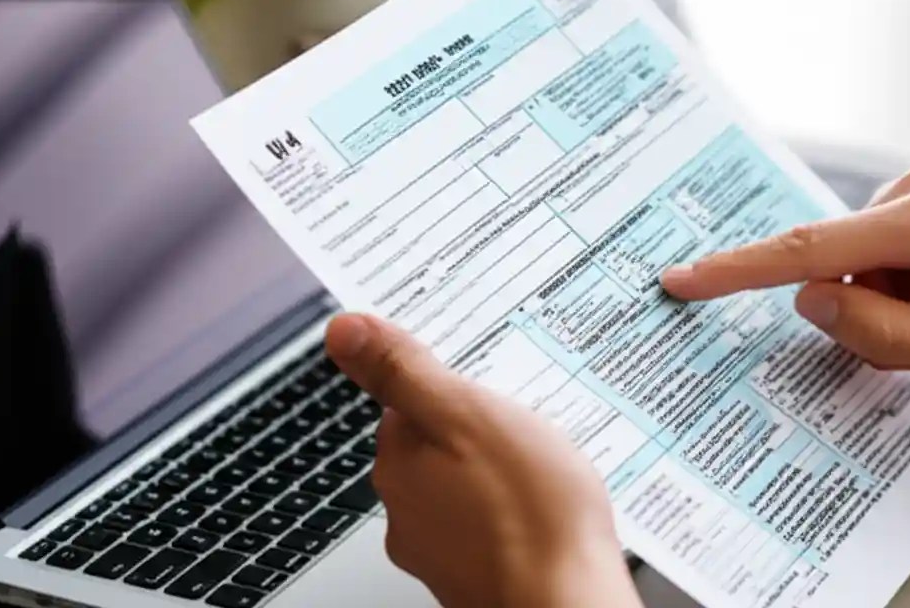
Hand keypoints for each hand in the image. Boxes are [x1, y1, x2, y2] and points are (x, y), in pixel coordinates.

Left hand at [325, 314, 640, 607]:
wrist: (565, 603)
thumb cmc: (530, 514)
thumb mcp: (466, 412)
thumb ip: (403, 370)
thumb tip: (344, 330)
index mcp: (398, 462)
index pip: (408, 402)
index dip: (453, 387)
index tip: (487, 382)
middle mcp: (406, 511)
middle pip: (438, 446)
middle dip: (478, 432)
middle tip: (527, 425)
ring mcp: (440, 550)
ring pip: (465, 488)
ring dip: (498, 475)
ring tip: (545, 470)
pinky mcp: (475, 575)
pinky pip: (490, 526)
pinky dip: (514, 514)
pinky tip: (547, 511)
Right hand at [661, 162, 909, 391]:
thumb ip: (879, 331)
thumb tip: (808, 301)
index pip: (808, 252)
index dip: (737, 269)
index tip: (682, 277)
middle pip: (836, 264)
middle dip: (859, 310)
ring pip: (856, 264)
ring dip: (882, 302)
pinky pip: (876, 254)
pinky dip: (893, 287)